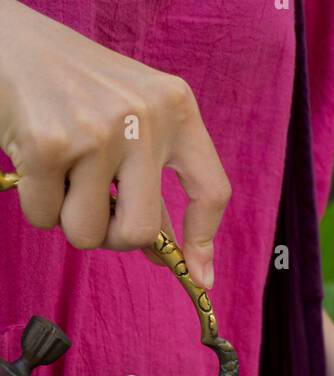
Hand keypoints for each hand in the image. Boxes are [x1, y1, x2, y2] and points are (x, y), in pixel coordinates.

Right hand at [0, 0, 228, 285]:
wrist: (5, 39)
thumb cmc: (70, 85)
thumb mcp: (129, 118)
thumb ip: (150, 180)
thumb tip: (166, 254)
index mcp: (174, 107)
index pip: (210, 190)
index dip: (203, 241)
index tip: (199, 277)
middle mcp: (142, 118)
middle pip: (140, 232)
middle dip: (112, 236)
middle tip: (92, 209)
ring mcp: (96, 131)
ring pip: (88, 233)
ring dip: (67, 219)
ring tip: (60, 174)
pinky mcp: (49, 144)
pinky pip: (44, 218)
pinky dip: (34, 203)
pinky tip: (32, 161)